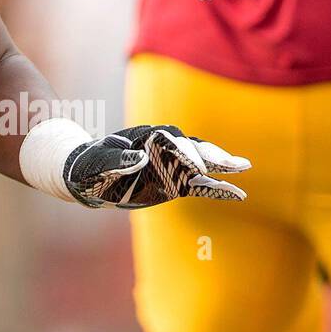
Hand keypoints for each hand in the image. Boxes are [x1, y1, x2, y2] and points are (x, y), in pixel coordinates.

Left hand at [64, 124, 249, 208]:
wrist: (87, 177)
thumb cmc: (89, 166)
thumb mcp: (98, 164)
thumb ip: (117, 161)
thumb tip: (140, 159)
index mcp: (142, 137)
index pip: (167, 140)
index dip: (183, 151)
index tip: (196, 165)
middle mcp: (159, 148)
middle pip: (189, 146)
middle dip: (209, 153)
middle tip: (232, 163)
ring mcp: (168, 165)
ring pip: (199, 161)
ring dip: (220, 164)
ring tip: (243, 166)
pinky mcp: (173, 183)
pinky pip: (198, 184)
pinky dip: (217, 189)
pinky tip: (238, 194)